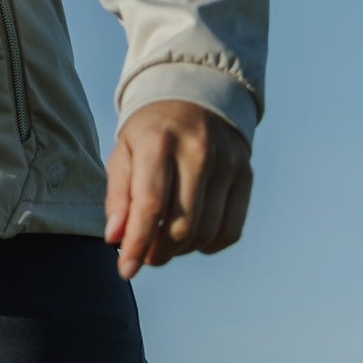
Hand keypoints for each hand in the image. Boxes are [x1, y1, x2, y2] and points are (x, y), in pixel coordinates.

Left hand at [104, 99, 252, 277]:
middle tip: (145, 253)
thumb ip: (117, 195)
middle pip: (180, 226)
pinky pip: (230, 231)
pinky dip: (207, 245)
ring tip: (165, 239)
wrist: (197, 92)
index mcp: (158, 141)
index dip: (137, 243)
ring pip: (205, 233)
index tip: (126, 270)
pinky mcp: (246, 174)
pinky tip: (192, 234)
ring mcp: (227, 163)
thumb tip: (115, 238)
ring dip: (181, 250)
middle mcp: (197, 151)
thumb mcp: (124, 150)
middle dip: (158, 251)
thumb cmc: (152, 130)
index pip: (150, 204)